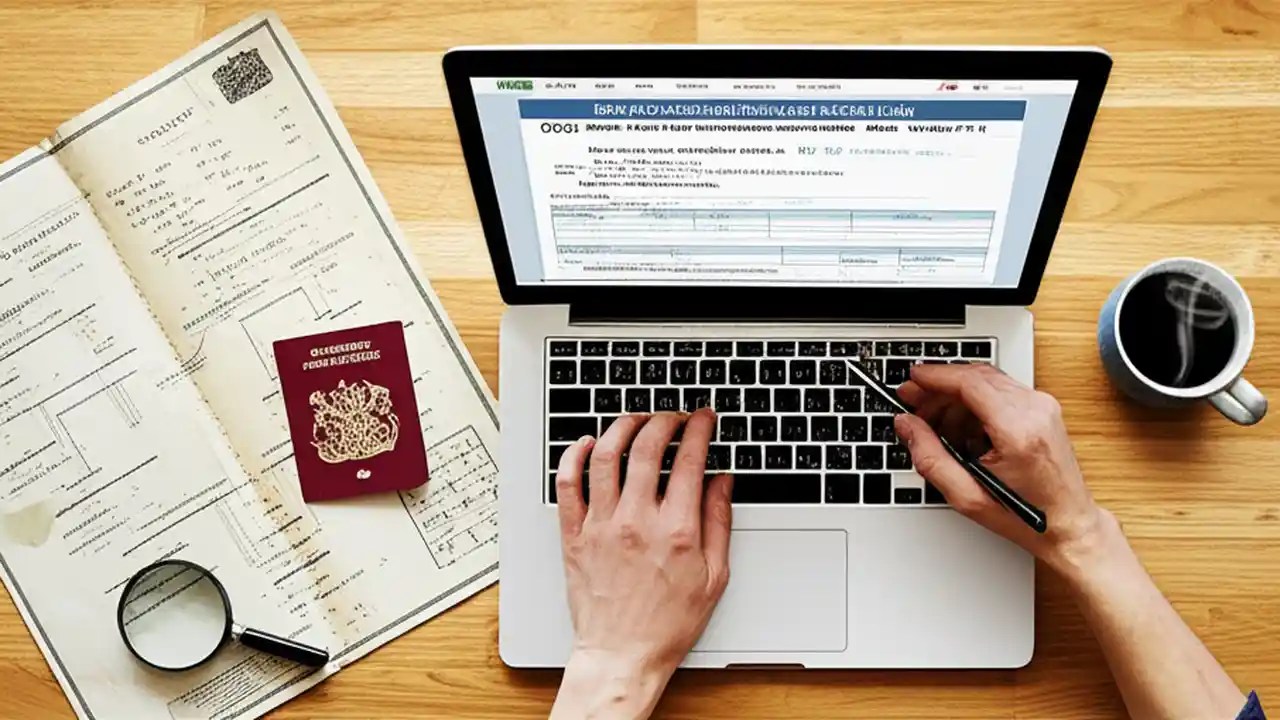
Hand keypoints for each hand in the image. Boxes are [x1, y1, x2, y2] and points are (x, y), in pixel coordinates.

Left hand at [550, 408, 732, 719]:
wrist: (622, 655)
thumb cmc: (667, 624)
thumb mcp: (714, 576)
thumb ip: (719, 522)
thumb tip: (721, 482)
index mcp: (676, 530)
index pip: (689, 460)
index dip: (699, 429)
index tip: (703, 417)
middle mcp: (636, 521)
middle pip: (647, 447)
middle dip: (664, 420)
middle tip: (674, 416)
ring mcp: (601, 525)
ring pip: (607, 455)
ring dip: (623, 427)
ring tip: (636, 419)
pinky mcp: (575, 535)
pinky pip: (568, 484)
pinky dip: (576, 456)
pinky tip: (588, 444)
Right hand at [893, 363, 1107, 569]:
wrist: (1069, 525)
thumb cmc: (1029, 517)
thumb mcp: (967, 496)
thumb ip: (930, 458)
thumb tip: (908, 426)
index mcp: (1018, 432)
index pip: (970, 383)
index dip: (935, 376)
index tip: (913, 379)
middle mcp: (1035, 411)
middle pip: (976, 376)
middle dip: (940, 386)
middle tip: (914, 401)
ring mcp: (1043, 407)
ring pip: (987, 381)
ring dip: (956, 395)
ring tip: (935, 422)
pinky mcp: (1044, 409)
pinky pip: (1000, 391)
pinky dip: (974, 402)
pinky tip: (960, 427)